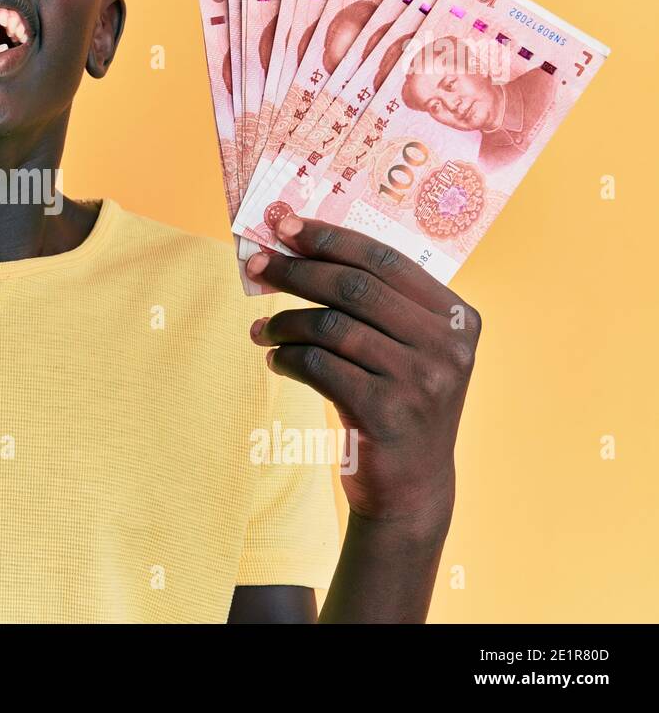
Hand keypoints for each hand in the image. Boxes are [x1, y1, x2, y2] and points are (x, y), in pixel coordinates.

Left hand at [245, 215, 481, 537]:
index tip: (285, 225)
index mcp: (457, 317)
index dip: (330, 238)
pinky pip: (319, 367)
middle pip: (354, 288)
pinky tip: (274, 359)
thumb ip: (374, 303)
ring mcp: (421, 380)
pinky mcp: (388, 413)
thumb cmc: (397, 404)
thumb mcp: (405, 350)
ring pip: (332, 327)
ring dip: (285, 322)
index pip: (385, 260)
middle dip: (297, 271)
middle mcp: (447, 345)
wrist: (411, 489)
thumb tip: (298, 246)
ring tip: (261, 330)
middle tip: (256, 265)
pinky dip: (287, 358)